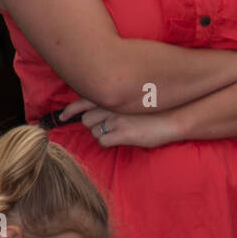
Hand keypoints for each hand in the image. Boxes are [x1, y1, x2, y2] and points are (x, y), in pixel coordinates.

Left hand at [61, 97, 178, 149]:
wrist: (174, 118)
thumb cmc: (157, 108)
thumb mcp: (135, 97)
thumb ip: (119, 98)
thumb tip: (106, 103)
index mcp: (115, 95)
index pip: (84, 100)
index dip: (71, 109)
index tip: (62, 116)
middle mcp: (112, 106)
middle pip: (87, 119)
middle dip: (93, 124)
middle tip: (107, 127)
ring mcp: (116, 119)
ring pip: (93, 131)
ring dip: (101, 133)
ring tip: (118, 132)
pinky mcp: (122, 134)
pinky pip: (102, 141)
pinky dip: (108, 142)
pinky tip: (120, 139)